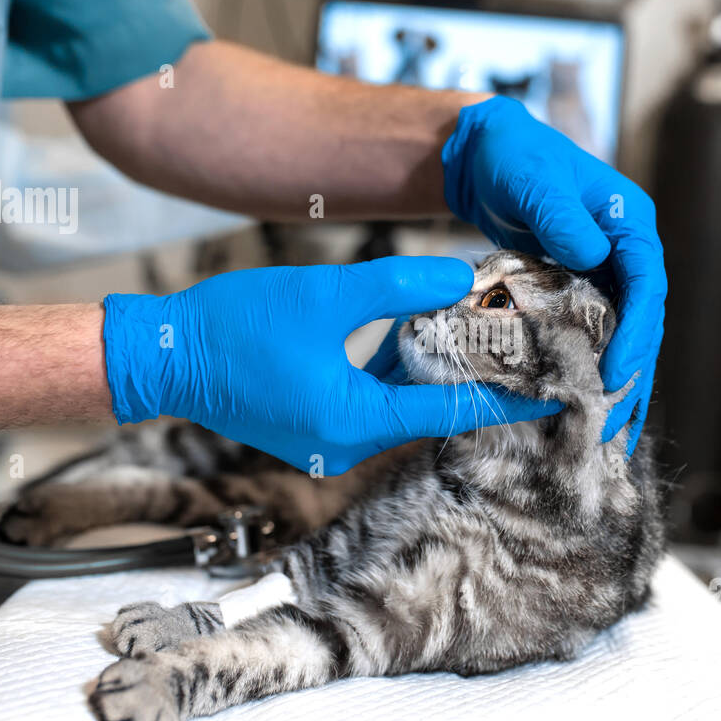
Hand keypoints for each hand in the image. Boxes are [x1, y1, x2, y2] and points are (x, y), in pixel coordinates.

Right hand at [101, 257, 560, 474]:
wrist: (162, 355)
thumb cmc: (233, 327)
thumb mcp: (325, 296)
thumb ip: (397, 286)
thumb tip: (459, 277)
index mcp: (355, 421)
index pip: (453, 412)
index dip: (509, 398)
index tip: (558, 391)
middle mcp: (348, 443)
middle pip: (434, 413)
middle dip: (480, 382)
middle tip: (530, 352)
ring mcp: (330, 438)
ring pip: (405, 406)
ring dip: (438, 375)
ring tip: (487, 340)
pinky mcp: (316, 425)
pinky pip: (376, 402)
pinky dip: (401, 375)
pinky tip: (422, 340)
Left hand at [441, 96, 665, 454]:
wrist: (485, 156)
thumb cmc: (513, 158)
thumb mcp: (534, 180)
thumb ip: (559, 215)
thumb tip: (592, 255)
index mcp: (630, 224)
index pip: (648, 284)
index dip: (637, 332)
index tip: (617, 373)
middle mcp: (626, 253)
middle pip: (643, 322)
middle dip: (630, 376)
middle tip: (610, 425)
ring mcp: (606, 274)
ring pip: (622, 338)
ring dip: (616, 387)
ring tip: (605, 435)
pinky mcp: (580, 292)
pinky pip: (593, 338)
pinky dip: (591, 373)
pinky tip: (586, 411)